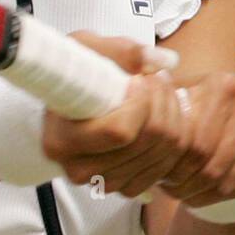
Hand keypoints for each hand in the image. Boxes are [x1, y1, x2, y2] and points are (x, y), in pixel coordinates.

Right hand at [41, 32, 187, 199]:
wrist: (68, 97)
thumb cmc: (74, 73)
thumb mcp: (89, 49)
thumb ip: (124, 52)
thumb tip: (164, 60)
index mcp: (61, 140)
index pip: (120, 131)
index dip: (142, 102)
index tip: (138, 79)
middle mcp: (78, 168)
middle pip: (145, 144)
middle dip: (163, 103)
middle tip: (156, 78)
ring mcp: (101, 181)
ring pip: (161, 157)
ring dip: (172, 118)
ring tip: (159, 93)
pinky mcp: (122, 185)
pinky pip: (164, 170)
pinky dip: (173, 141)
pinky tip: (163, 116)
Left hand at [154, 71, 234, 210]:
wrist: (226, 126)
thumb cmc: (189, 114)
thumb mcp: (172, 103)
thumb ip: (154, 103)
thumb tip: (136, 95)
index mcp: (224, 84)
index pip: (196, 142)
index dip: (174, 166)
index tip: (159, 177)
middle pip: (213, 162)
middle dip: (186, 181)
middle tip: (169, 190)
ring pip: (229, 179)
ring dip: (200, 192)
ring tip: (181, 192)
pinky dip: (220, 196)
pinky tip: (201, 193)